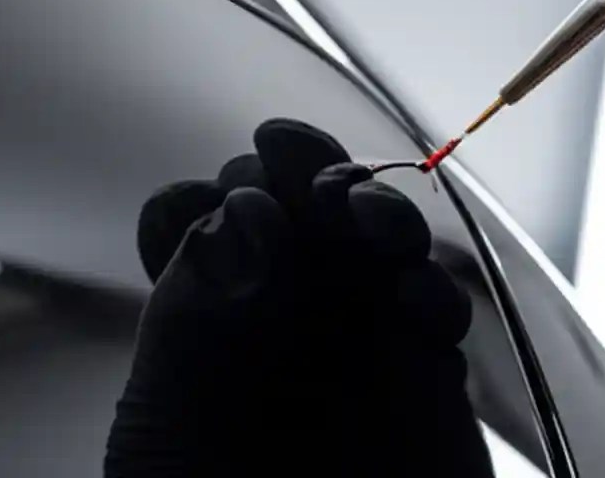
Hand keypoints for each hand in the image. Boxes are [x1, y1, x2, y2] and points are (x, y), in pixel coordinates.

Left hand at [104, 119, 493, 476]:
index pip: (195, 220)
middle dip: (305, 175)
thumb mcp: (169, 430)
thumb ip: (194, 321)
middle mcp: (271, 326)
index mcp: (196, 329)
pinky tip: (417, 312)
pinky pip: (435, 309)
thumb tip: (243, 214)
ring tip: (369, 224)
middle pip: (292, 208)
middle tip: (315, 177)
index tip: (232, 210)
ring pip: (369, 243)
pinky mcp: (423, 385)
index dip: (213, 199)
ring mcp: (351, 350)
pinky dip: (434, 293)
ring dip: (378, 212)